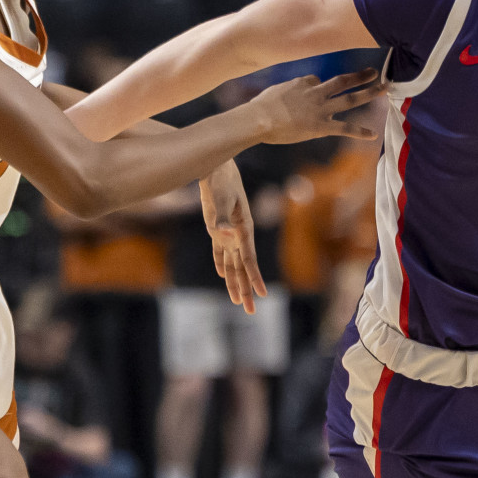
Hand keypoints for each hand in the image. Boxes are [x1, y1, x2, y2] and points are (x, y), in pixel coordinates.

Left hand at [199, 161, 262, 312]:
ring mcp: (228, 231)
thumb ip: (221, 219)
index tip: (261, 295)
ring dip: (235, 282)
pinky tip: (224, 274)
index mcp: (243, 228)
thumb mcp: (219, 199)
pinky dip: (222, 264)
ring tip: (238, 301)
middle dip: (246, 289)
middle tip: (250, 311)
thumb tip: (226, 236)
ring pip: (233, 263)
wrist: (216, 166)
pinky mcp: (217, 227)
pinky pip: (222, 251)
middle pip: (243, 268)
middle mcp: (238, 233)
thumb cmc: (219, 180)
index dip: (254, 278)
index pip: (249, 260)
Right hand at [252, 68, 384, 144]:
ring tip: (384, 89)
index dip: (319, 86)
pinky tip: (373, 134)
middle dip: (360, 77)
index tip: (317, 91)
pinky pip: (344, 128)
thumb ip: (286, 90)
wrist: (259, 119)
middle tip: (374, 72)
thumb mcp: (274, 91)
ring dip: (369, 93)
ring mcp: (321, 109)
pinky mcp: (321, 126)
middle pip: (342, 81)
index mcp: (303, 83)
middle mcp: (316, 93)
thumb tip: (289, 94)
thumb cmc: (260, 107)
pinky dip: (360, 131)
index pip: (316, 80)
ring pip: (350, 99)